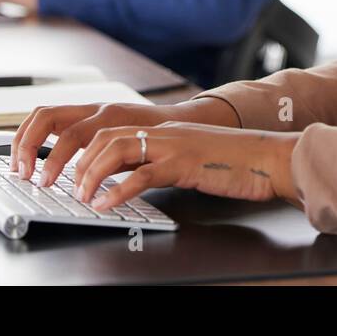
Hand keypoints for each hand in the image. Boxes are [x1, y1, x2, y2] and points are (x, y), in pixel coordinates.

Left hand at [71, 122, 301, 209]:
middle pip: (106, 135)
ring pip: (117, 148)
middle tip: (66, 185)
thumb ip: (166, 164)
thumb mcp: (193, 159)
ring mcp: (173, 145)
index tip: (70, 171)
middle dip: (78, 160)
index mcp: (164, 130)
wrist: (271, 157)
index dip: (86, 150)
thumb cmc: (237, 162)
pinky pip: (141, 174)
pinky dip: (117, 190)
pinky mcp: (183, 163)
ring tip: (81, 196)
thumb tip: (137, 180)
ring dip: (91, 173)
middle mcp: (164, 132)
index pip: (113, 131)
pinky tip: (105, 204)